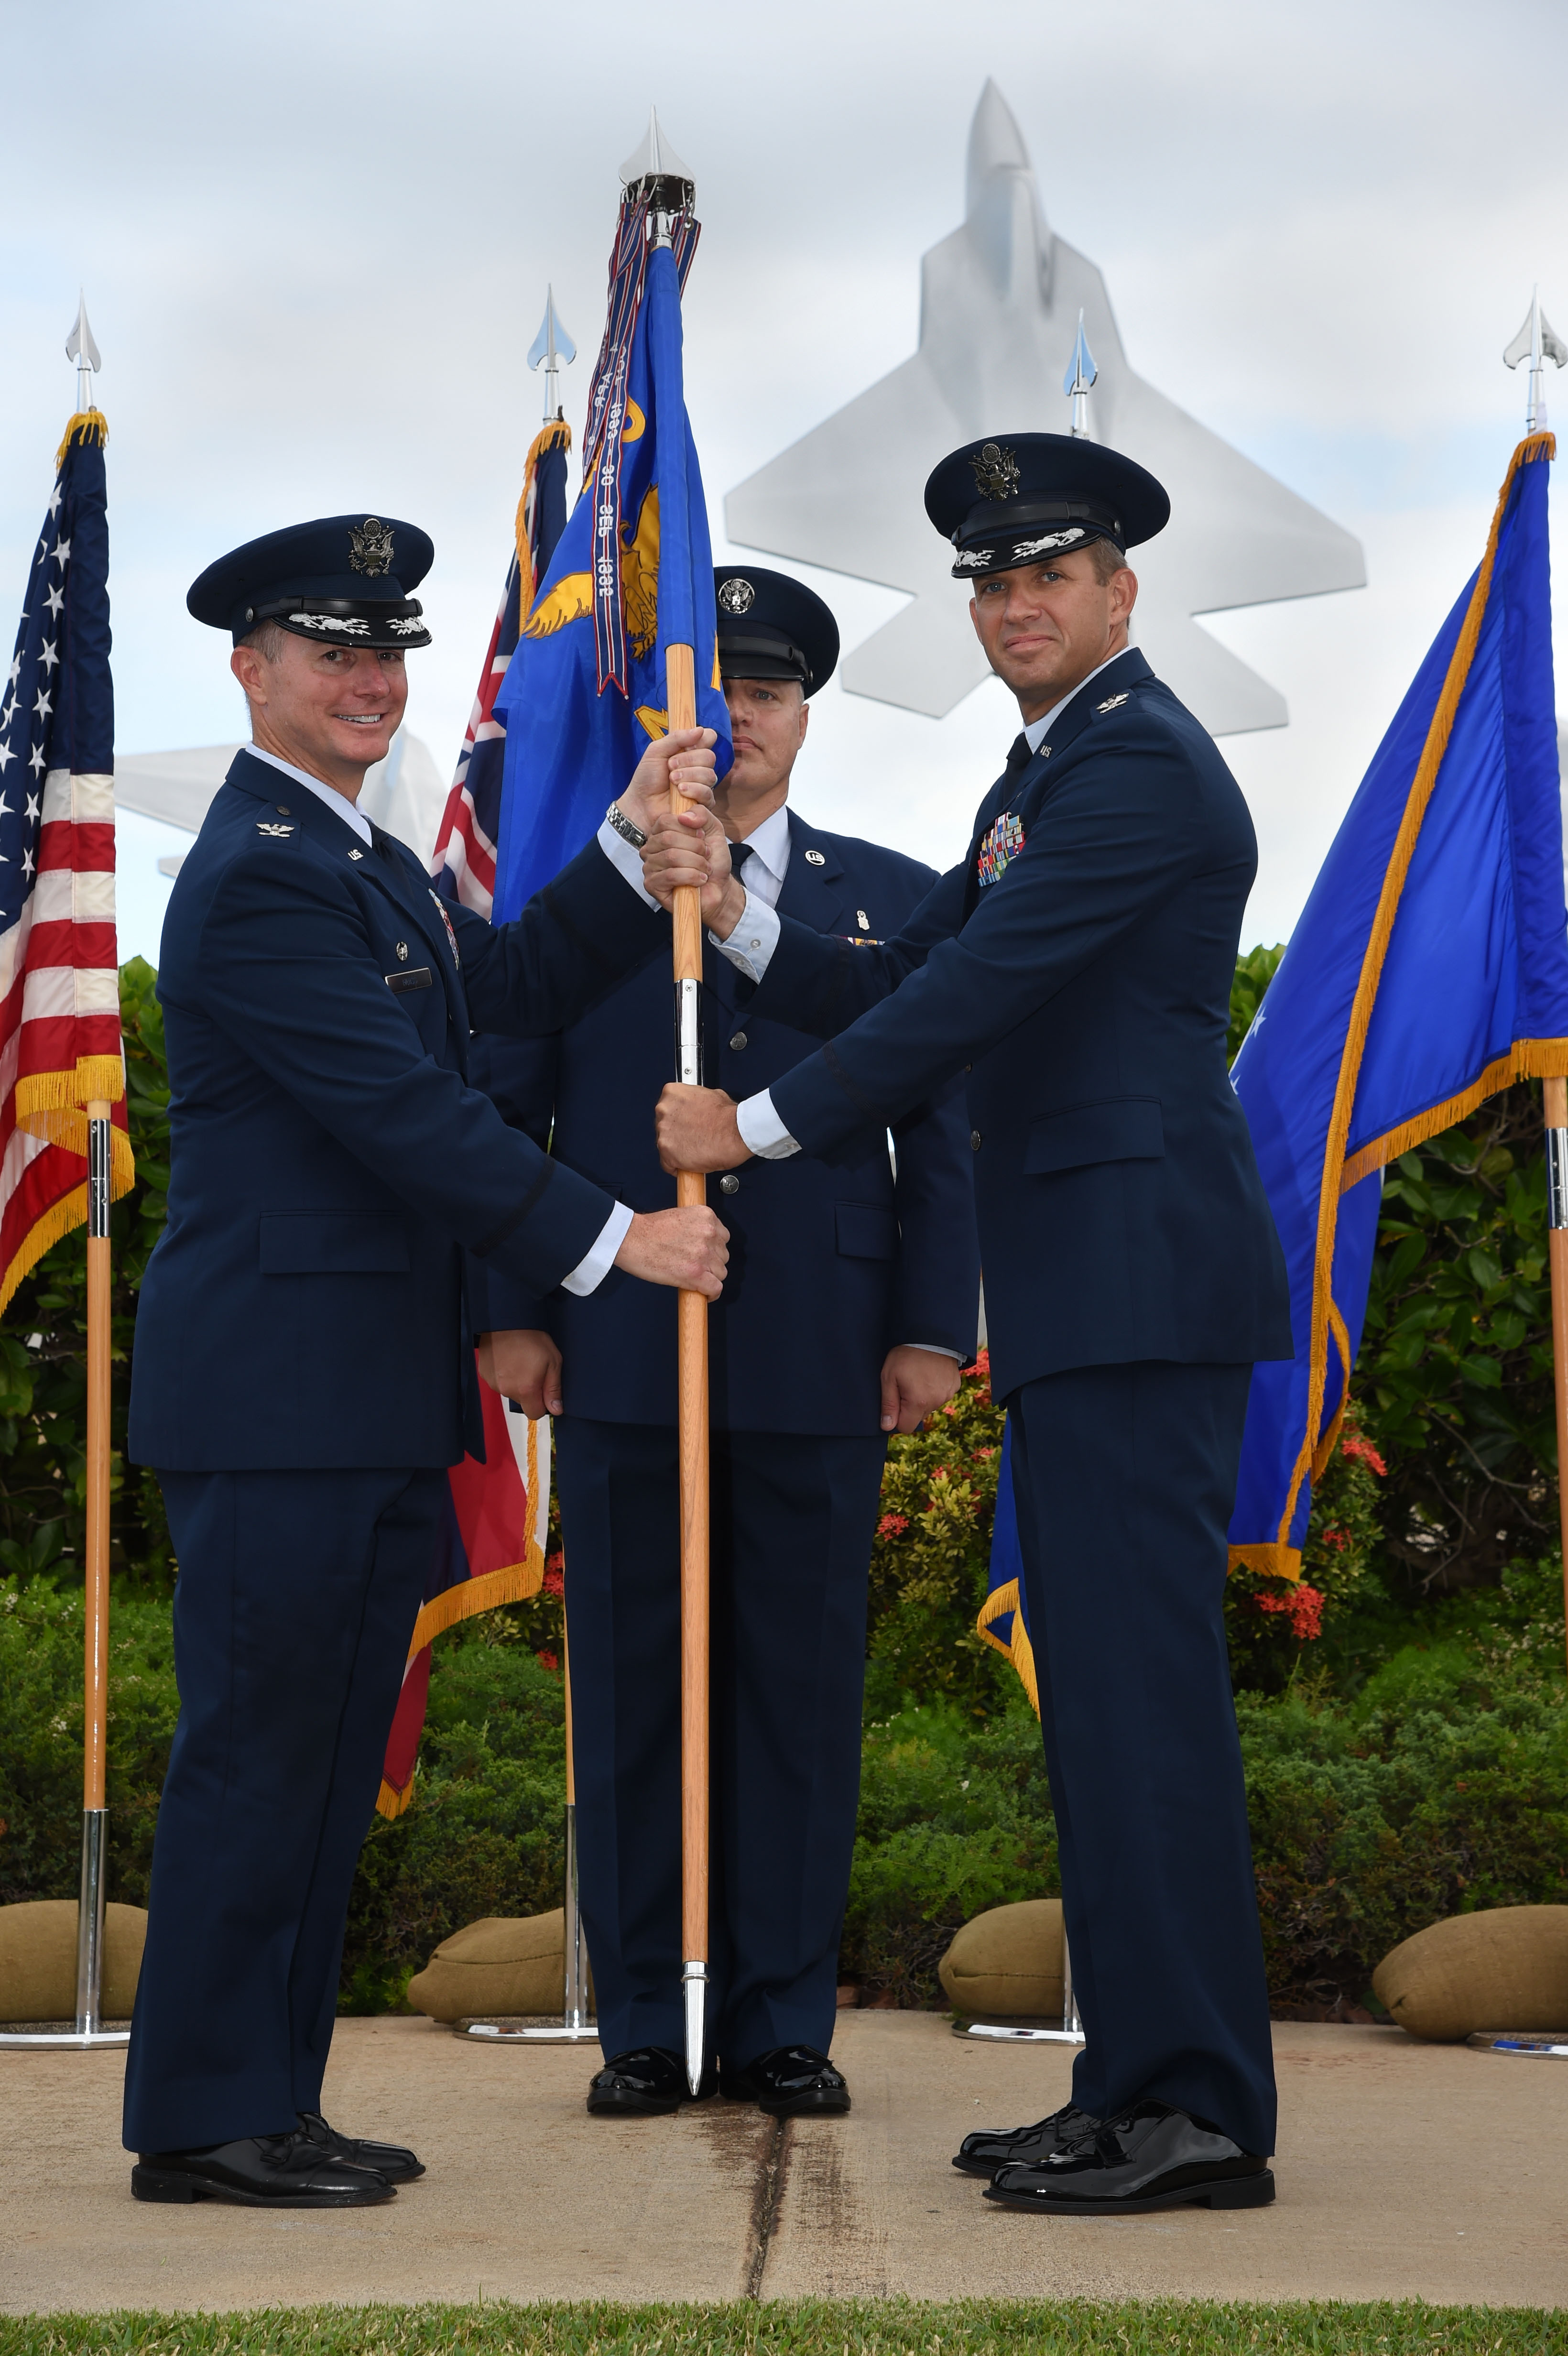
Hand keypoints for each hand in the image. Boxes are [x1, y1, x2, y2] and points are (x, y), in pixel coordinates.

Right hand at [476, 1329, 563, 1418]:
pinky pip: (498, 1381)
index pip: (534, 1414)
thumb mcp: (553, 1361)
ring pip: (509, 1391)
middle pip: (522, 1402)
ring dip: (515, 1382)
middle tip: (533, 1369)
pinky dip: (503, 1374)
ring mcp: (493, 1382)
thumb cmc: (532, 1338)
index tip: (544, 1391)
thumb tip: (556, 1410)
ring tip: (519, 1361)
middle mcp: (507, 1390)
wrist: (506, 1320)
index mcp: (526, 1389)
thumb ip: (554, 1389)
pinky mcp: (484, 1374)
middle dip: (529, 1391)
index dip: (541, 1404)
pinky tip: (508, 1359)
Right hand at [614, 1205, 729, 1298]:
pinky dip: (711, 1294)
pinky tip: (705, 1294)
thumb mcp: (680, 1217)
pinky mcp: (696, 1273)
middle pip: (723, 1255)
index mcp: (706, 1216)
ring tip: (694, 1277)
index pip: (723, 1236)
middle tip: (696, 1265)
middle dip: (711, 1262)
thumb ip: (696, 1228)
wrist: (630, 1239)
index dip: (714, 1248)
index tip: (708, 1255)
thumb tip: (705, 1245)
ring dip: (710, 1277)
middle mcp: (709, 1233)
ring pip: (721, 1273)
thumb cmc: (647, 1230)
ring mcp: (704, 1254)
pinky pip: (715, 1288)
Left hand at [618, 728, 717, 843]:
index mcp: (690, 750)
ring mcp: (702, 784)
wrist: (641, 803)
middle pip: (710, 756)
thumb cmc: (647, 777)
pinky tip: (679, 792)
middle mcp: (699, 766)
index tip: (686, 746)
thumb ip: (676, 738)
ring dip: (688, 776)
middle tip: (670, 767)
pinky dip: (693, 790)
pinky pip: (708, 793)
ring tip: (672, 780)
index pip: (709, 737)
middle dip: (688, 760)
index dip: (702, 739)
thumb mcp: (656, 751)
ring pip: (710, 775)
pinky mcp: (703, 803)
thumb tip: (700, 730)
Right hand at [642, 799, 745, 934]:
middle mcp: (651, 848)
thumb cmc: (712, 860)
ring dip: (696, 863)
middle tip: (706, 856)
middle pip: (668, 838)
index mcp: (661, 832)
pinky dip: (691, 877)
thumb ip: (702, 814)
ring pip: (671, 857)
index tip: (703, 838)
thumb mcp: (713, 830)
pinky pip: (670, 876)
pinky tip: (699, 880)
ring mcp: (649, 867)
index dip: (689, 829)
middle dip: (695, 848)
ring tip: (705, 869)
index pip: (665, 821)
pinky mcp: (651, 885)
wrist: (718, 888)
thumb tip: (684, 816)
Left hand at [656, 1084, 749, 1175]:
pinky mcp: (667, 1151)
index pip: (667, 1108)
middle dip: (676, 1133)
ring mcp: (663, 1131)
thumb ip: (696, 1102)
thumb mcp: (712, 1096)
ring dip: (676, 1149)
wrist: (736, 1132)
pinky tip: (688, 1164)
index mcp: (672, 1093)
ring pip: (664, 1145)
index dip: (677, 1119)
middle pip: (663, 1126)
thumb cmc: (728, 1117)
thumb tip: (698, 1108)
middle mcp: (664, 1110)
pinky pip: (666, 1164)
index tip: (683, 1124)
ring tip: (694, 1150)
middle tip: (691, 1137)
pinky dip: (676, 1167)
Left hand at [878, 1346, 961, 1434]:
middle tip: (906, 1384)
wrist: (930, 1334)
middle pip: (918, 1417)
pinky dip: (935, 1389)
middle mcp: (936, 1402)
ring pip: (930, 1406)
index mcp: (918, 1402)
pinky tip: (930, 1374)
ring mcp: (947, 1394)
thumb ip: (888, 1404)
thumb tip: (887, 1426)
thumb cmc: (906, 1355)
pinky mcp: (954, 1386)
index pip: (906, 1427)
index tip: (895, 1401)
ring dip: (923, 1398)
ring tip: (918, 1377)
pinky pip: (941, 1395)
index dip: (898, 1417)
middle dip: (910, 1406)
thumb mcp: (889, 1377)